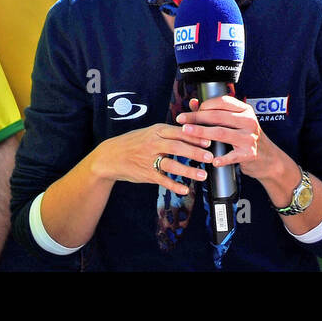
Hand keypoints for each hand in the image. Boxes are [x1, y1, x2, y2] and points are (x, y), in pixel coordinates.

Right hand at [91, 124, 211, 196]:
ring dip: (188, 171)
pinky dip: (174, 185)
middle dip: (195, 152)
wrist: (111, 156)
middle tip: (210, 157)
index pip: (178, 132)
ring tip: (203, 175)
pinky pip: (162, 180)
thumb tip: (192, 131)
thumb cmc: (134, 142)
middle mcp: (153, 144)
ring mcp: (149, 159)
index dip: (194, 137)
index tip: (209, 140)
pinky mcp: (146, 174)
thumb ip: (169, 132)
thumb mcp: (149, 131)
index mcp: (156, 130)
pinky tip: (185, 189)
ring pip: (171, 165)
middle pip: (177, 147)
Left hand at [175, 95, 276, 180]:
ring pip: (221, 133)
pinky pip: (232, 156)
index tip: (190, 110)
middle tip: (181, 120)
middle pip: (218, 117)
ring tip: (186, 133)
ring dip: (201, 133)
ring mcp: (250, 138)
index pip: (222, 102)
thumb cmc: (247, 137)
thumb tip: (194, 102)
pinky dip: (221, 158)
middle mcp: (249, 121)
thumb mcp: (235, 122)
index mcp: (245, 110)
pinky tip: (211, 160)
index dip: (204, 105)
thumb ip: (215, 112)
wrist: (269, 159)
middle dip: (196, 118)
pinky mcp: (250, 154)